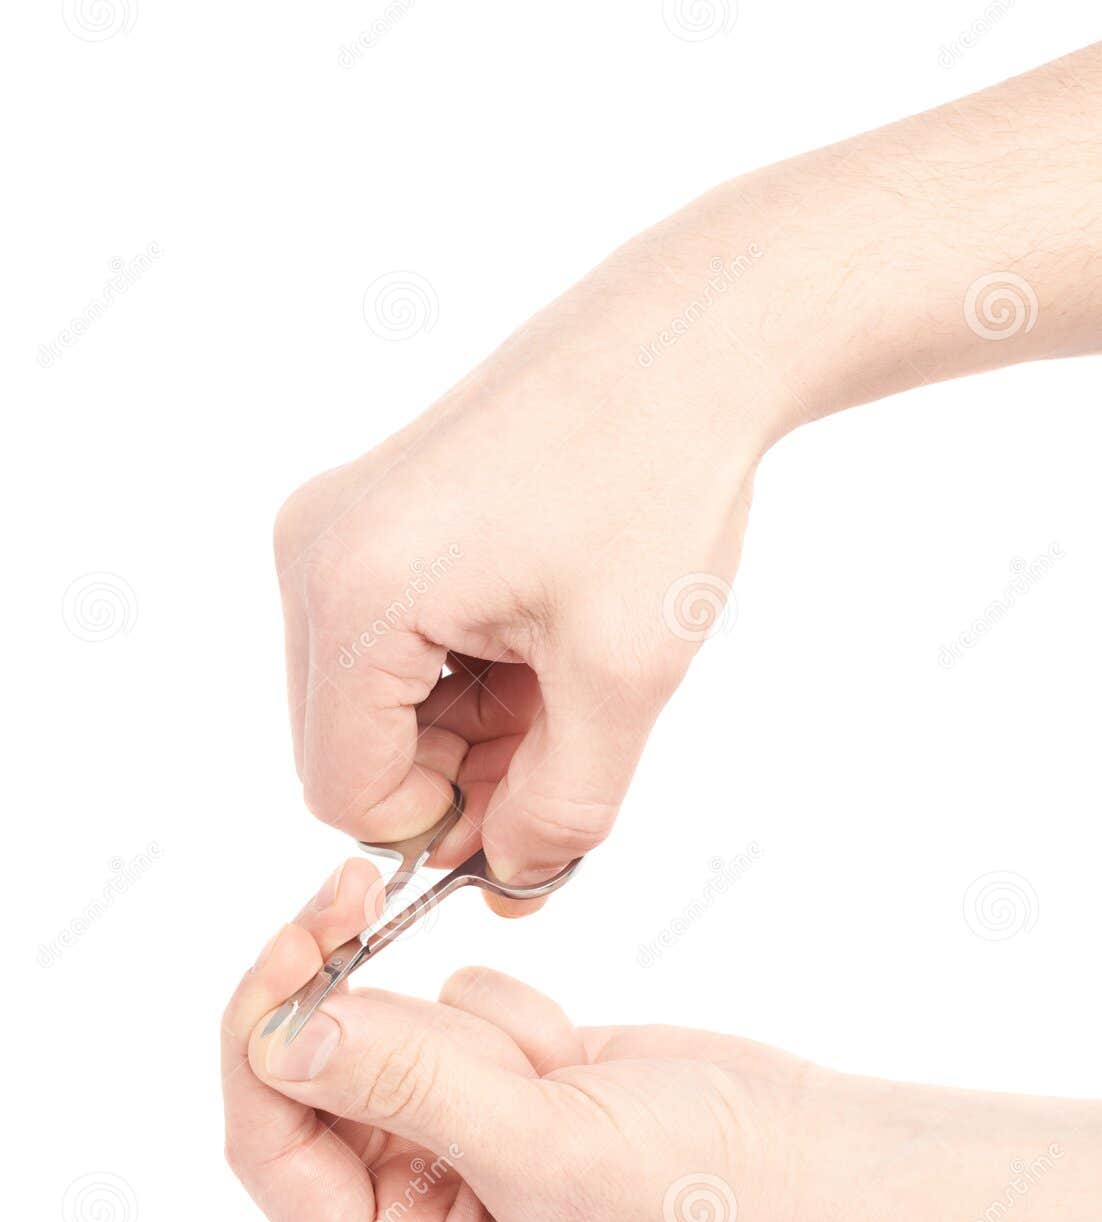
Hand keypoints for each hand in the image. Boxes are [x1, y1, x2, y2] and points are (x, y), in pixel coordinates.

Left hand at [223, 860, 1101, 1221]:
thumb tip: (277, 1034)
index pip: (269, 1147)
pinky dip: (510, 1013)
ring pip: (383, 1028)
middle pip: (312, 1076)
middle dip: (365, 1004)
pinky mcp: (498, 1085)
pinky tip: (579, 1058)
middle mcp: (408, 1220)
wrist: (819, 1161)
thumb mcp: (545, 1151)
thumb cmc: (699, 1196)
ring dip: (462, 1022)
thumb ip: (405, 1085)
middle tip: (368, 891)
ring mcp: (453, 1148)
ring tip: (559, 1070)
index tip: (297, 932)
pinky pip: (450, 1006)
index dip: (263, 1031)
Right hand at [273, 250, 762, 881]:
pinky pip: (395, 642)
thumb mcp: (621, 677)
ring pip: (379, 701)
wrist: (686, 340)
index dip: (441, 830)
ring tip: (572, 676)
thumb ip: (563, 808)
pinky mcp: (373, 511)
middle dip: (460, 774)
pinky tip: (545, 635)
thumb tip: (512, 882)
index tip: (533, 814)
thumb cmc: (655, 484)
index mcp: (354, 596)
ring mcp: (338, 526)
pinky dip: (467, 670)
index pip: (346, 792)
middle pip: (354, 748)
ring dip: (471, 723)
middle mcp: (316, 555)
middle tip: (571, 743)